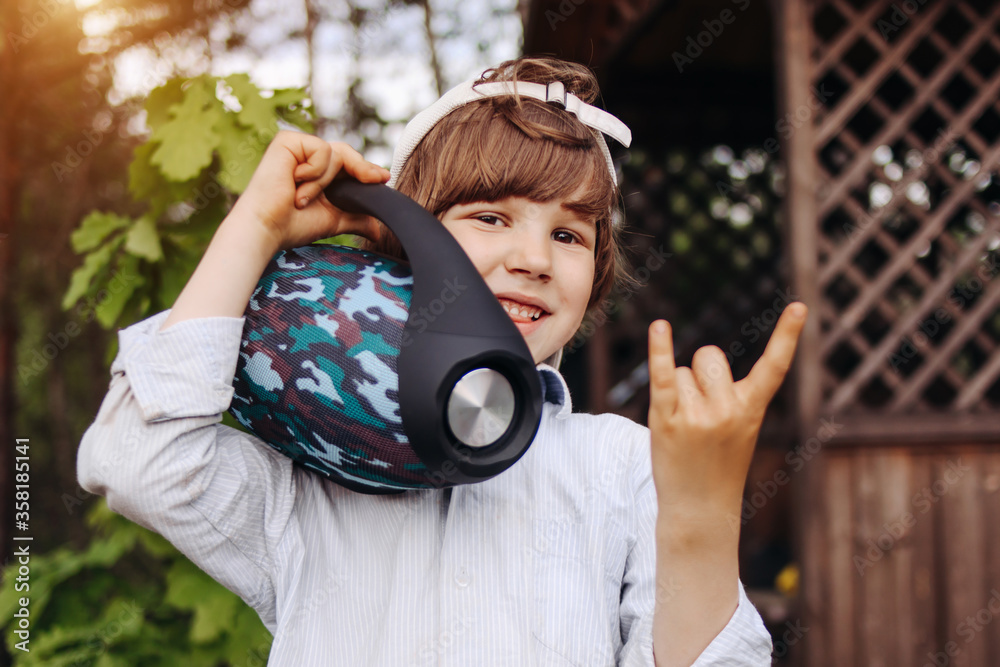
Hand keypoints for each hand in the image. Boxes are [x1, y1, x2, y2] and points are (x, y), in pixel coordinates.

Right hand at [230, 130, 389, 250]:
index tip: (383, 178)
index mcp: (317, 172)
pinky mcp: (288, 140)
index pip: (348, 164)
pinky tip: (294, 182)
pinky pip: (322, 150)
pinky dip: (314, 171)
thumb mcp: (333, 220)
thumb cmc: (293, 225)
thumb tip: (378, 231)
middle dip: (362, 168)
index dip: (366, 170)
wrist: (268, 228)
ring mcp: (298, 147)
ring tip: (300, 198)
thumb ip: (356, 219)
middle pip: (347, 154)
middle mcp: (307, 157)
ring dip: (323, 182)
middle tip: (377, 179)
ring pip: (336, 155)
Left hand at [647, 303, 807, 525]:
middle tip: (700, 411)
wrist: (699, 508)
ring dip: (679, 389)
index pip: (774, 366)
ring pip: (684, 370)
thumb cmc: (717, 465)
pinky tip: (660, 327)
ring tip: (684, 425)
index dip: (788, 335)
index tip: (800, 305)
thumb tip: (702, 358)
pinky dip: (660, 350)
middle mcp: (729, 409)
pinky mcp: (667, 419)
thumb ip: (730, 395)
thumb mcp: (739, 430)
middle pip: (710, 355)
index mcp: (753, 409)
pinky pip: (664, 375)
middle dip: (701, 372)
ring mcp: (698, 415)